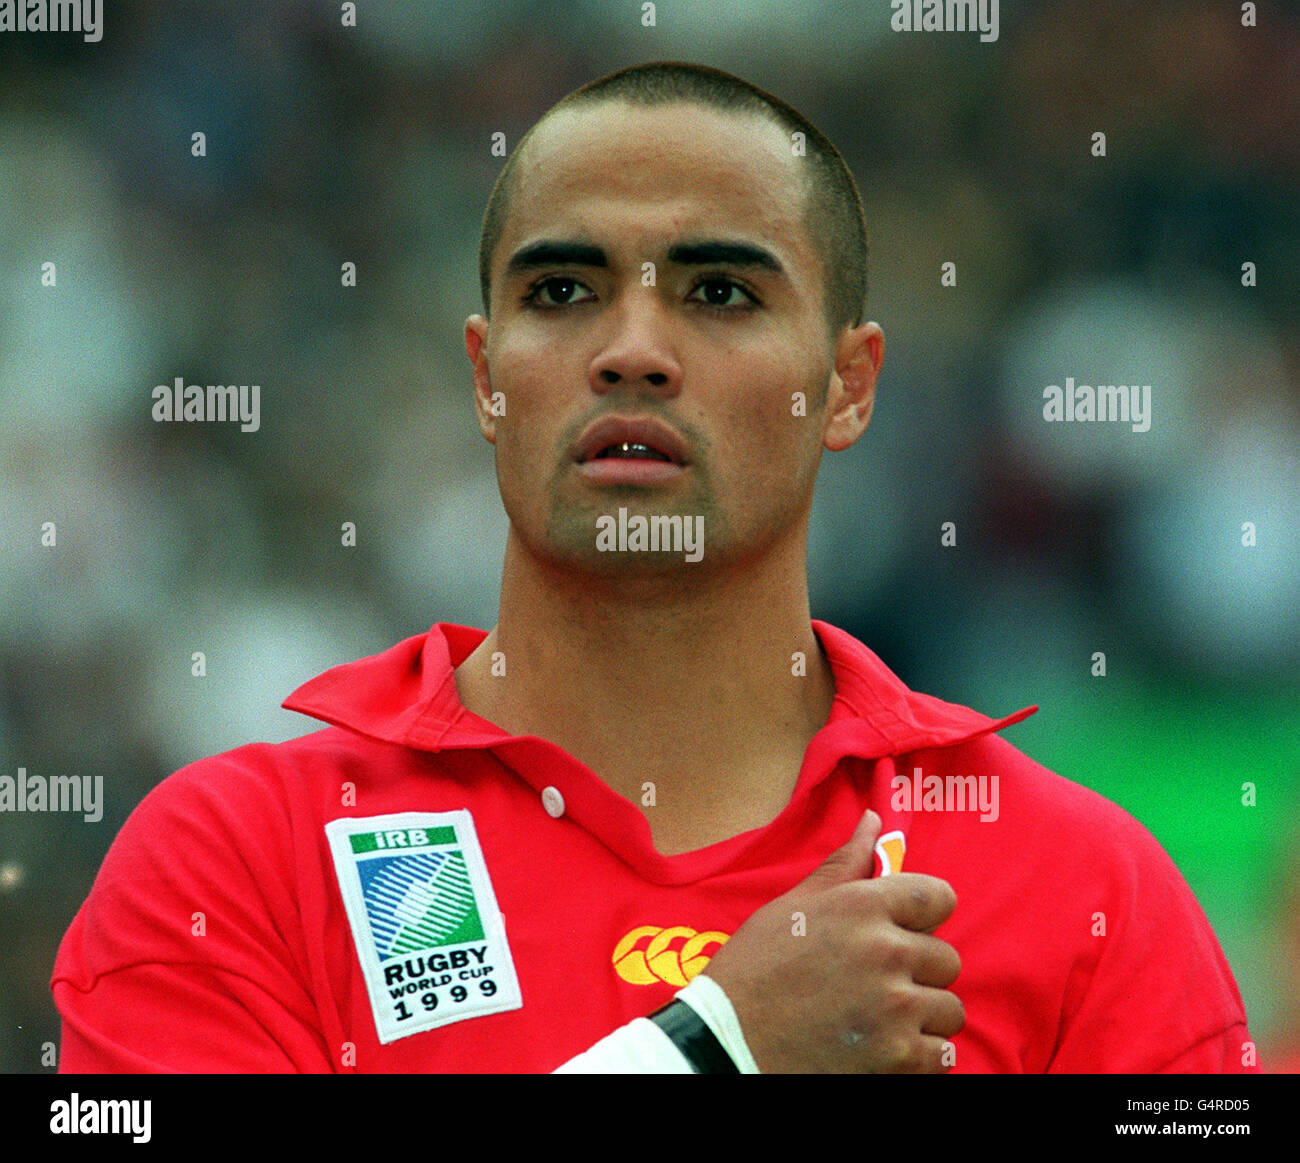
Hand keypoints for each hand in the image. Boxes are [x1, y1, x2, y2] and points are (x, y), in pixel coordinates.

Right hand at [702, 809, 962, 1072]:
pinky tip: (885, 1046)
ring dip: (922, 1015)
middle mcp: (885, 950)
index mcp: (861, 905)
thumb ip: (843, 864)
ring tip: (880, 1017)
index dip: (924, 915)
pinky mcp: (897, 1057)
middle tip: (877, 983)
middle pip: (946, 957)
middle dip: (919, 971)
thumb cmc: (755, 970)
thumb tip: (874, 820)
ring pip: (948, 1008)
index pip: (940, 898)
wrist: (726, 1044)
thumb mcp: (794, 905)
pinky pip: (942, 1054)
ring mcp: (894, 1008)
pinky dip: (921, 1055)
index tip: (904, 931)